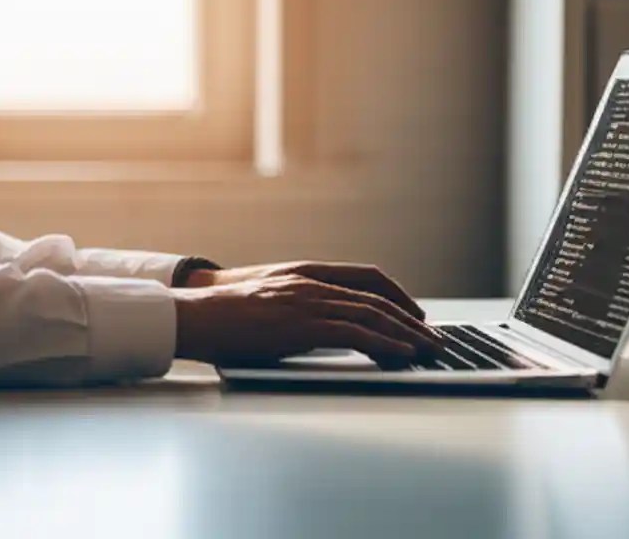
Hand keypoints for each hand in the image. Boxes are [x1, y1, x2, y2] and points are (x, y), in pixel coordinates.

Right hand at [172, 274, 443, 367]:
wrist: (196, 314)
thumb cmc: (223, 314)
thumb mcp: (266, 301)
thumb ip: (295, 306)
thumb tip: (317, 328)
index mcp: (304, 274)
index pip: (364, 278)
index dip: (395, 295)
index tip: (414, 314)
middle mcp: (311, 283)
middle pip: (375, 298)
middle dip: (409, 320)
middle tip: (433, 339)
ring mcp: (307, 302)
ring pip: (372, 314)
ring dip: (405, 334)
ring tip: (427, 351)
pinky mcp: (303, 325)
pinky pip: (356, 333)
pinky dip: (384, 343)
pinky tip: (400, 355)